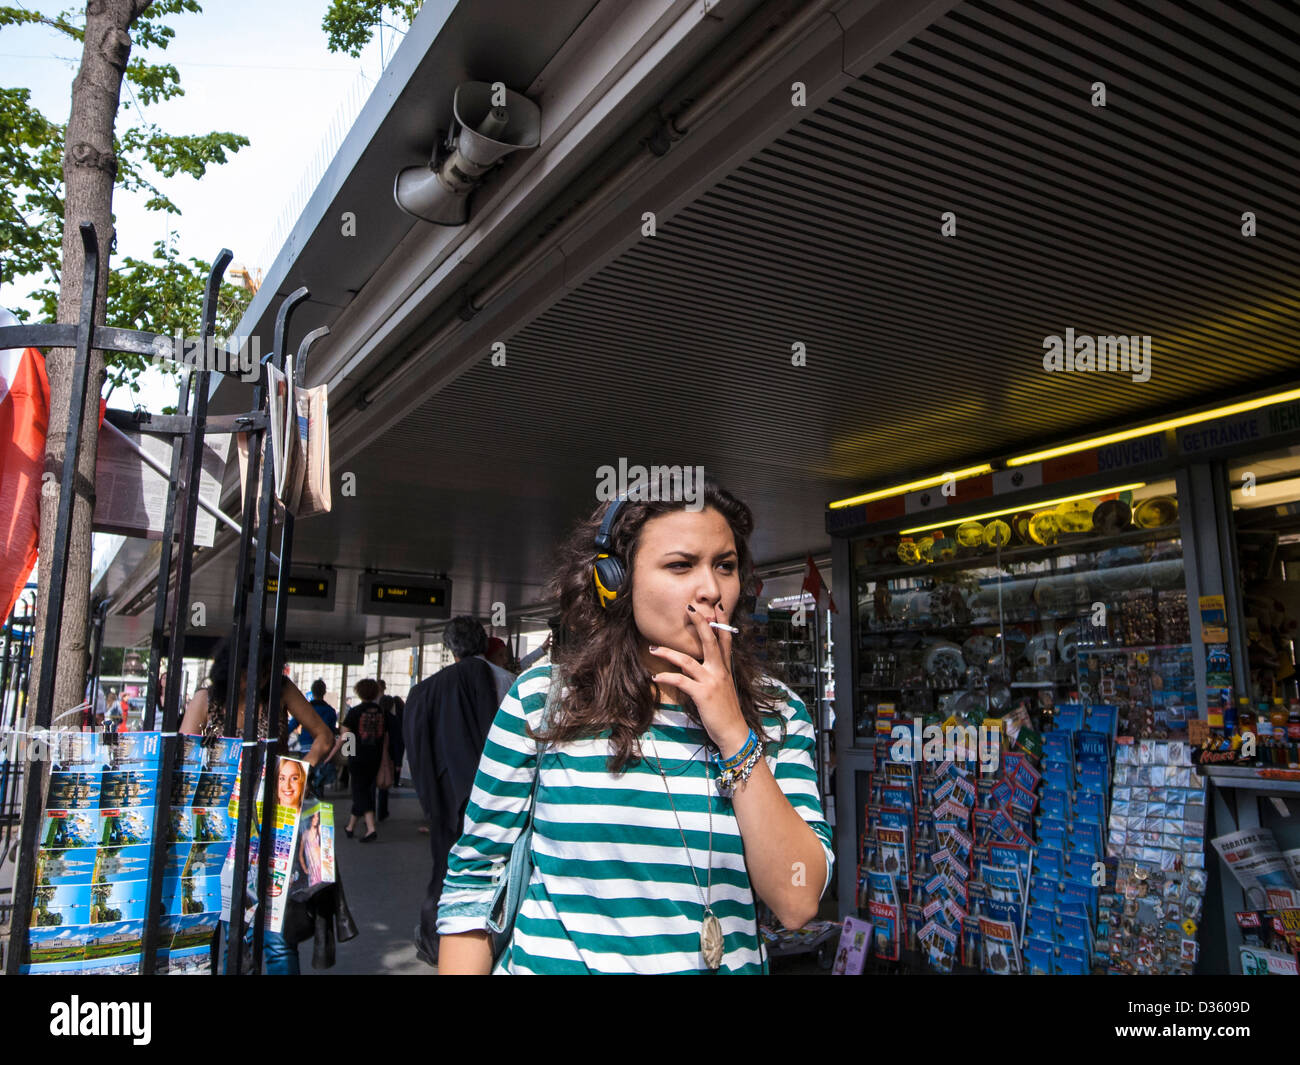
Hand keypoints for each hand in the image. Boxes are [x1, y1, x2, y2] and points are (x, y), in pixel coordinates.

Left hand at [648, 602, 748, 756]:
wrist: (733, 731)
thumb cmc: (725, 711)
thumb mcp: (722, 688)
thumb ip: (712, 673)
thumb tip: (695, 665)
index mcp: (725, 668)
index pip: (726, 640)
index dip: (723, 623)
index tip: (719, 607)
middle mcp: (720, 671)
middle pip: (710, 641)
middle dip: (700, 623)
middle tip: (689, 607)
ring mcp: (711, 682)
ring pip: (687, 661)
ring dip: (668, 653)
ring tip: (653, 648)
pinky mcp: (703, 694)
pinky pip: (681, 681)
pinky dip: (667, 677)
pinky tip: (657, 676)